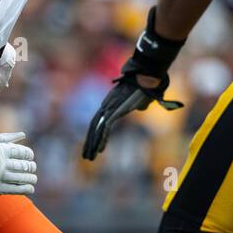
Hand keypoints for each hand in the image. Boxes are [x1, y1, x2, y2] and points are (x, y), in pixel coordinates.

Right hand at [0, 131, 36, 194]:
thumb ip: (7, 137)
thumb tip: (23, 135)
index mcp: (1, 149)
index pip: (23, 153)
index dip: (29, 155)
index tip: (29, 157)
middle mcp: (1, 163)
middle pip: (24, 166)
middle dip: (31, 167)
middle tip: (32, 168)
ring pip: (22, 178)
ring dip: (31, 179)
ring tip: (33, 179)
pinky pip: (15, 190)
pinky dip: (25, 189)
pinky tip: (30, 189)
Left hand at [81, 8, 183, 160]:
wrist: (147, 75)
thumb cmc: (146, 85)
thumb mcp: (141, 98)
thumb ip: (139, 104)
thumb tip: (140, 108)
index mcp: (110, 103)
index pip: (98, 121)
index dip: (95, 133)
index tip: (94, 146)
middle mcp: (107, 105)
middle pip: (93, 126)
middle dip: (90, 142)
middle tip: (86, 155)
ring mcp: (110, 107)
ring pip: (96, 128)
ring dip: (93, 144)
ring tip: (90, 157)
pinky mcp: (115, 110)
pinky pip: (105, 127)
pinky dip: (102, 139)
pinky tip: (100, 150)